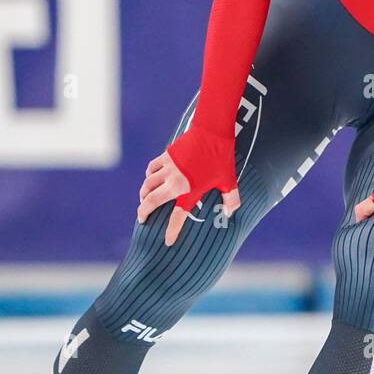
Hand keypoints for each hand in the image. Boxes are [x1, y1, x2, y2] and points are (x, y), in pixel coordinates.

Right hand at [138, 128, 240, 246]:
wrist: (211, 131)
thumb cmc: (222, 157)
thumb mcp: (230, 180)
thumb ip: (231, 199)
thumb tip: (229, 214)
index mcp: (190, 191)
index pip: (177, 217)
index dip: (172, 231)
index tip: (168, 241)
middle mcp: (175, 182)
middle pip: (150, 202)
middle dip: (143, 213)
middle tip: (141, 219)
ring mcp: (168, 169)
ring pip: (147, 185)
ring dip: (143, 195)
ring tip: (143, 201)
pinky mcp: (165, 156)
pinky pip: (151, 169)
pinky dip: (148, 176)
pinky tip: (150, 179)